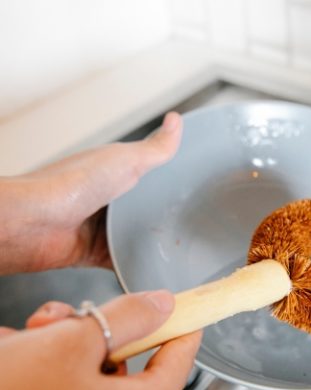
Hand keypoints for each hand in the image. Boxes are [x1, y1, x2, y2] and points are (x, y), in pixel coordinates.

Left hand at [0, 112, 181, 273]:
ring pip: (138, 236)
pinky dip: (136, 266)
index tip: (198, 186)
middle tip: (197, 222)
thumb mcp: (124, 159)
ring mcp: (101, 227)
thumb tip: (177, 121)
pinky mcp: (95, 253)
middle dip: (167, 215)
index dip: (174, 179)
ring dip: (153, 242)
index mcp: (115, 170)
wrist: (31, 223)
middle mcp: (109, 198)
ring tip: (183, 247)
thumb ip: (155, 148)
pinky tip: (156, 268)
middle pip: (147, 208)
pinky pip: (123, 262)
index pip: (152, 172)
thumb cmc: (69, 184)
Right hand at [0, 290, 201, 389]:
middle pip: (127, 357)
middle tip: (66, 318)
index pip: (179, 358)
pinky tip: (18, 350)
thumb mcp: (72, 341)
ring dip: (63, 340)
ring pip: (90, 365)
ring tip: (32, 335)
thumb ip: (127, 317)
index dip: (182, 323)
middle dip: (94, 329)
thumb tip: (164, 304)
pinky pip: (66, 384)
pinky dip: (45, 361)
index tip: (185, 306)